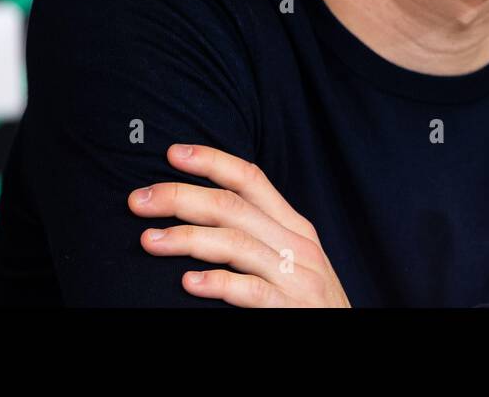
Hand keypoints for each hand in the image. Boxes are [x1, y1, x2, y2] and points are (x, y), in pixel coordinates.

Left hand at [129, 144, 350, 306]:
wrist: (349, 336)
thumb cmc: (309, 301)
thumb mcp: (292, 257)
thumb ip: (260, 233)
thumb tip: (207, 210)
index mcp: (294, 225)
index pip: (251, 179)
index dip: (212, 161)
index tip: (173, 153)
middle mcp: (297, 244)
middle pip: (233, 207)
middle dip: (182, 197)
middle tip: (139, 200)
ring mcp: (297, 276)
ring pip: (237, 244)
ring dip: (188, 239)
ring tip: (149, 240)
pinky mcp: (292, 309)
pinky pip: (252, 291)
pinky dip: (219, 284)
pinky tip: (188, 283)